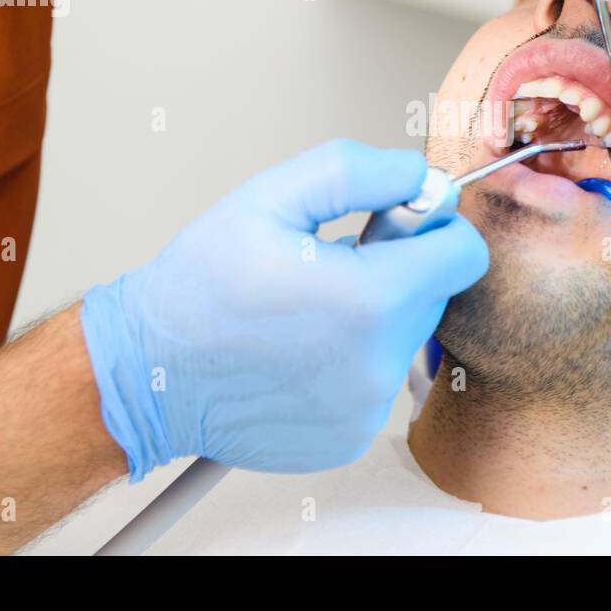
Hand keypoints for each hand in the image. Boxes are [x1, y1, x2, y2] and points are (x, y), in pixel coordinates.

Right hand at [80, 140, 487, 480]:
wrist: (146, 373)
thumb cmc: (200, 284)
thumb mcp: (271, 196)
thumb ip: (358, 172)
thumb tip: (420, 176)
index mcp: (371, 300)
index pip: (465, 255)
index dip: (435, 227)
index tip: (394, 223)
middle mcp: (377, 364)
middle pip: (435, 296)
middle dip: (399, 269)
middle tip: (333, 263)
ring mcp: (365, 409)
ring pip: (404, 340)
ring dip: (374, 317)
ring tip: (307, 309)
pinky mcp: (348, 438)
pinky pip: (376, 383)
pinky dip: (350, 362)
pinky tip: (297, 352)